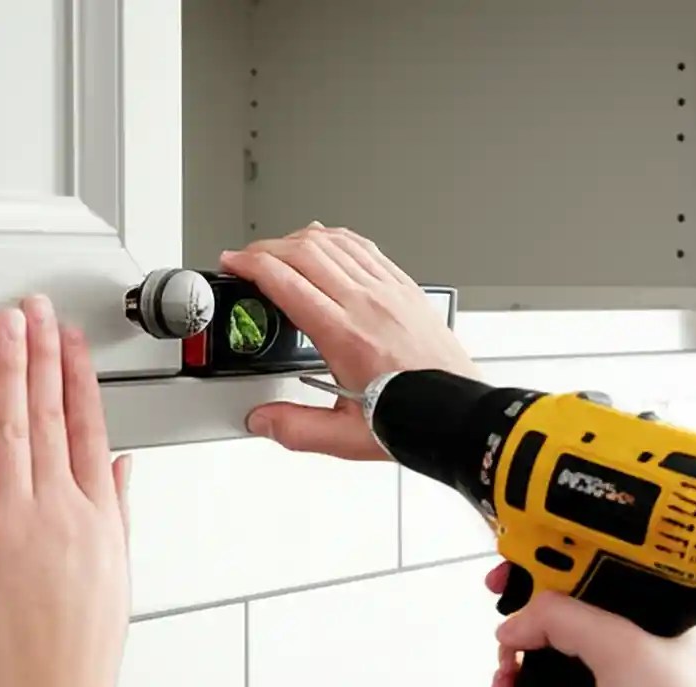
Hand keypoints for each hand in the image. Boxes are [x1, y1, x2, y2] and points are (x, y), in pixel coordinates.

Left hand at [0, 296, 131, 686]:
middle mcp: (62, 515)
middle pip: (52, 416)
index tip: (72, 339)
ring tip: (7, 325)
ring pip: (15, 430)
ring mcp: (16, 526)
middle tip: (35, 308)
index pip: (91, 427)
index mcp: (100, 521)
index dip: (80, 375)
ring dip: (10, 369)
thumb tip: (120, 468)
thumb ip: (115, 514)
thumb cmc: (74, 659)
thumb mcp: (113, 580)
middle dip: (43, 352)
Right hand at [220, 223, 476, 459]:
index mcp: (346, 337)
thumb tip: (261, 420)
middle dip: (266, 247)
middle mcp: (368, 305)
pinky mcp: (406, 289)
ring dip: (299, 239)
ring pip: (335, 243)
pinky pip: (365, 248)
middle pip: (306, 252)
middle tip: (247, 256)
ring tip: (278, 248)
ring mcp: (389, 292)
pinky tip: (326, 242)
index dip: (252, 265)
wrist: (461, 414)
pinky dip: (336, 238)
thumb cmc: (416, 418)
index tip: (233, 263)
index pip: (287, 282)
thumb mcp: (346, 437)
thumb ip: (296, 429)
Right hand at [483, 562, 695, 686]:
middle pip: (553, 615)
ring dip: (510, 667)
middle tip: (505, 635)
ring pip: (540, 658)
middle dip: (519, 624)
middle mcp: (623, 642)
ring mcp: (603, 680)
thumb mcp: (622, 648)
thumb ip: (564, 618)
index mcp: (645, 612)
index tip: (511, 572)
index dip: (545, 563)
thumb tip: (515, 622)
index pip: (586, 570)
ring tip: (504, 685)